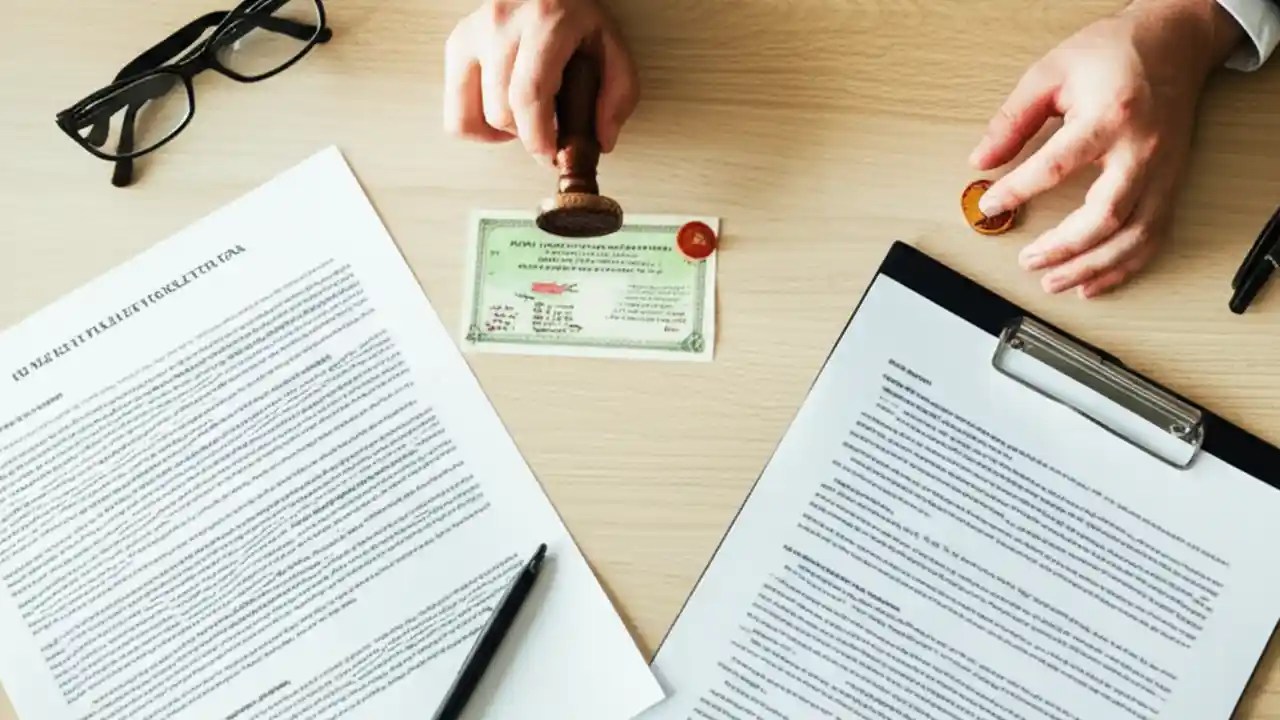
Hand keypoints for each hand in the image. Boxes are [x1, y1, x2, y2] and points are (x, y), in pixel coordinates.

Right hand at [443, 0, 639, 163]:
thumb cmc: (575, 11)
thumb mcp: (611, 43)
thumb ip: (618, 92)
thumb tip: (601, 139)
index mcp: (543, 22)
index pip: (529, 94)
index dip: (539, 137)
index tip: (552, 155)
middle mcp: (500, 26)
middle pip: (502, 112)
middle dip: (528, 136)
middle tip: (550, 136)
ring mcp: (473, 35)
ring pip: (475, 116)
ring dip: (504, 132)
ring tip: (526, 120)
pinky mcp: (457, 46)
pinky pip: (456, 112)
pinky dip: (477, 126)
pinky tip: (502, 113)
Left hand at [969, 0, 1243, 298]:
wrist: (1174, 41)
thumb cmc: (1115, 53)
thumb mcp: (1051, 72)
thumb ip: (1013, 119)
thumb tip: (981, 160)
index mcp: (1110, 116)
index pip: (1056, 166)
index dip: (1018, 191)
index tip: (990, 205)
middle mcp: (1143, 149)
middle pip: (1105, 216)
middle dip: (1062, 248)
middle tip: (1027, 261)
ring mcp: (1163, 170)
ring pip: (1135, 236)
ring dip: (1093, 268)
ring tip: (1054, 282)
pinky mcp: (1171, 182)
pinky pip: (1154, 236)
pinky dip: (1125, 266)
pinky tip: (1094, 281)